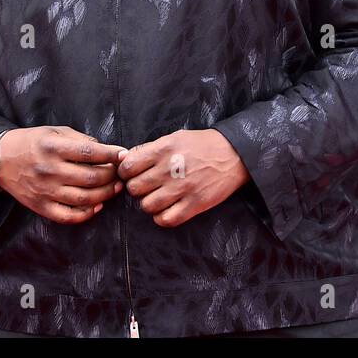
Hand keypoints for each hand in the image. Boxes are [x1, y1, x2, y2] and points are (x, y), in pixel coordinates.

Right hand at [0, 126, 126, 224]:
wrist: (1, 160)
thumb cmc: (32, 142)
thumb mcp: (54, 132)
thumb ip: (80, 140)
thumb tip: (107, 150)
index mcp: (53, 148)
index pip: (89, 153)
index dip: (111, 155)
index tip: (124, 155)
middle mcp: (50, 170)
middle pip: (91, 178)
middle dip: (112, 176)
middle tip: (121, 173)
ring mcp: (46, 191)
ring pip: (84, 198)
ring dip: (106, 194)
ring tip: (115, 188)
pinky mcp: (41, 207)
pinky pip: (69, 216)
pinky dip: (87, 214)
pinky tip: (97, 206)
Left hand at [116, 129, 249, 227]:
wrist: (234, 155)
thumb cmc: (201, 145)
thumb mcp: (174, 138)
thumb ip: (149, 149)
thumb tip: (123, 159)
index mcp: (163, 149)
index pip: (128, 167)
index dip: (125, 173)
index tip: (132, 174)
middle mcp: (170, 169)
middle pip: (135, 188)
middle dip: (137, 189)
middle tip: (146, 187)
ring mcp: (183, 188)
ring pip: (147, 206)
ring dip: (149, 204)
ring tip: (158, 197)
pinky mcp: (194, 204)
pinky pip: (166, 219)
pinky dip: (162, 217)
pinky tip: (167, 209)